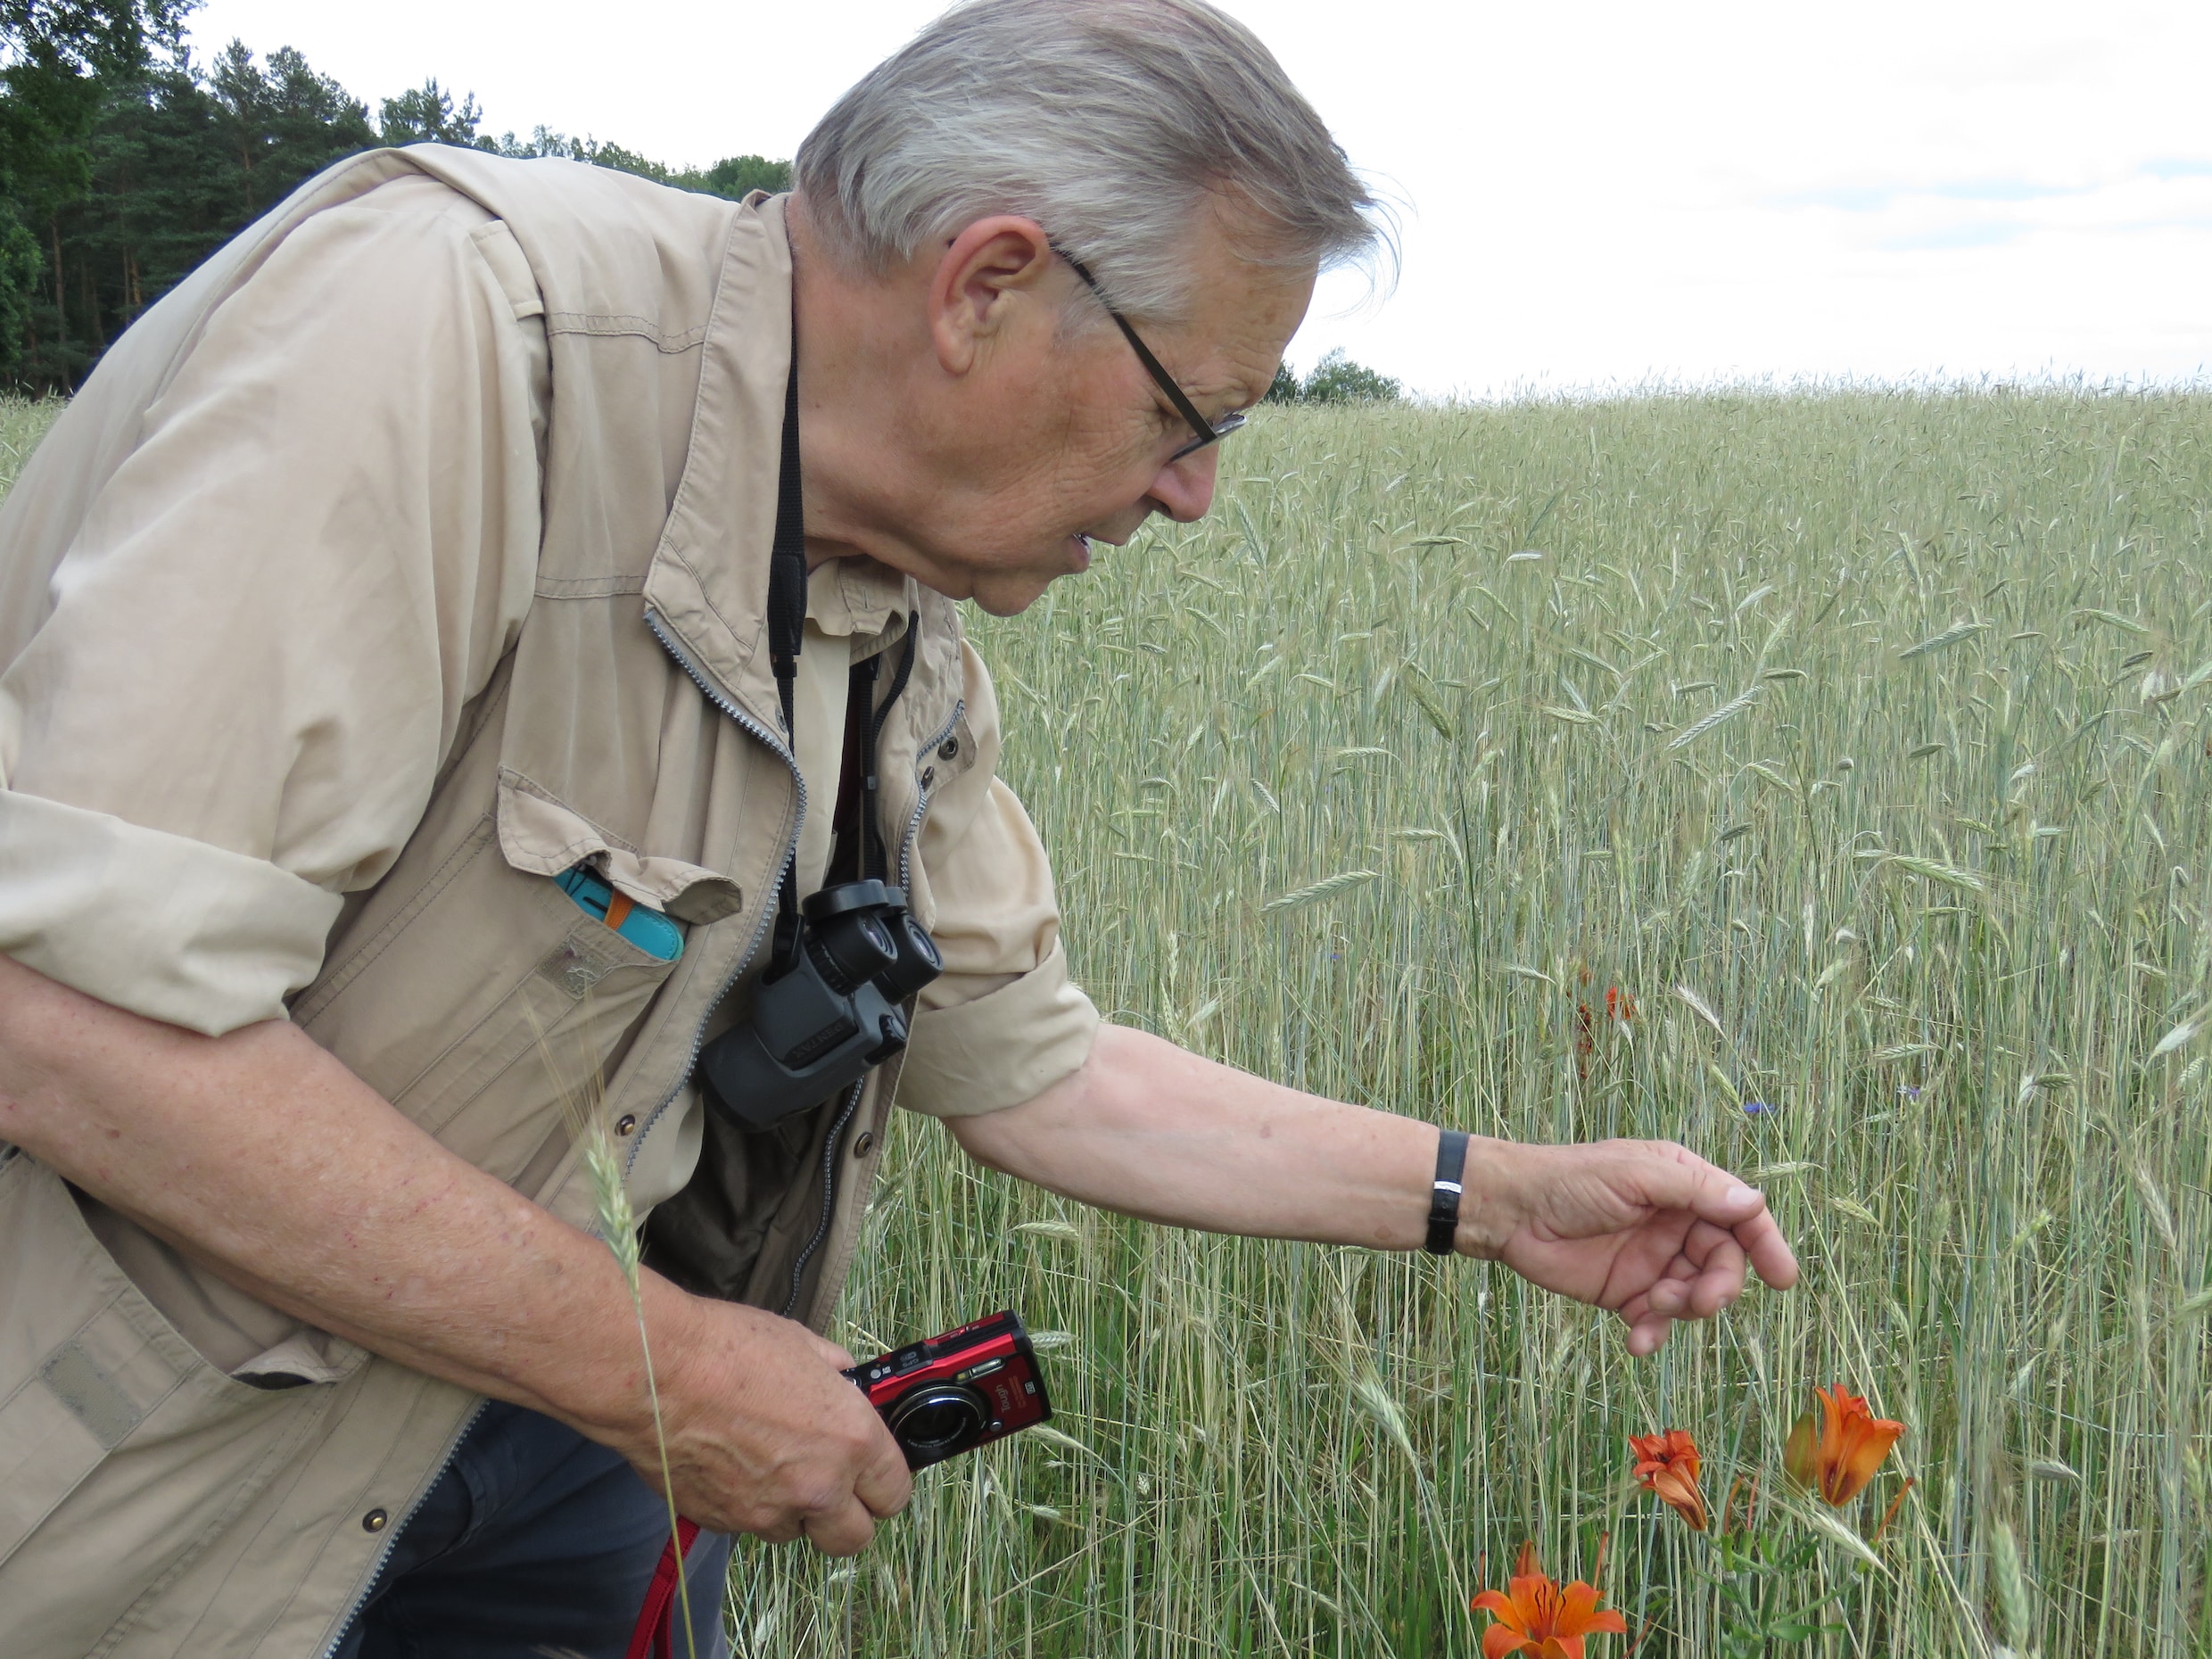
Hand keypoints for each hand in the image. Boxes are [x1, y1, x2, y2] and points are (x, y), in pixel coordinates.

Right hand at [610, 1297, 912, 1554]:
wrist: (656, 1373)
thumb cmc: (727, 1349)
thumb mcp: (802, 1344)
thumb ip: (835, 1372)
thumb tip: (844, 1379)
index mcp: (851, 1439)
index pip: (894, 1492)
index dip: (885, 1482)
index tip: (873, 1473)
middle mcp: (816, 1485)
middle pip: (854, 1537)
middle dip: (847, 1515)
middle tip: (832, 1483)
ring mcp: (767, 1511)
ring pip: (797, 1532)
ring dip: (794, 1509)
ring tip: (770, 1464)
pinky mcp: (723, 1522)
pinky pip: (750, 1526)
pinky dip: (749, 1506)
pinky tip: (733, 1465)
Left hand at [1460, 1138, 1799, 1355]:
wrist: (1508, 1213)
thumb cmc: (1569, 1180)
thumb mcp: (1634, 1175)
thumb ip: (1693, 1191)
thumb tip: (1753, 1200)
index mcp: (1681, 1184)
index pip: (1739, 1213)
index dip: (1765, 1243)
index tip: (1781, 1278)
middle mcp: (1674, 1223)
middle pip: (1723, 1262)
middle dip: (1719, 1287)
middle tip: (1700, 1302)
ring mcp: (1652, 1260)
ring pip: (1694, 1295)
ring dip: (1683, 1309)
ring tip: (1651, 1307)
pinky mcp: (1626, 1292)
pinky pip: (1657, 1321)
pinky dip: (1653, 1335)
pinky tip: (1637, 1342)